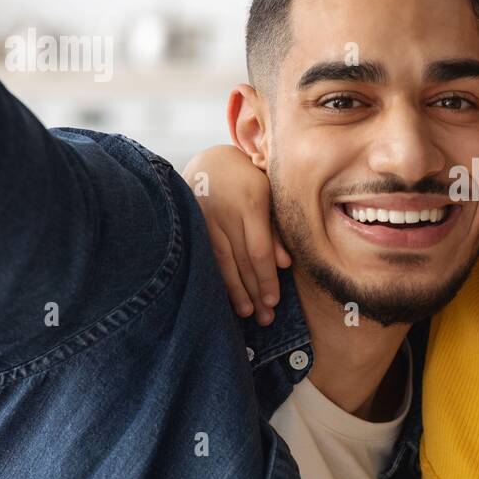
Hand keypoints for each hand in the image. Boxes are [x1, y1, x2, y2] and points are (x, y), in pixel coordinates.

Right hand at [181, 144, 290, 325]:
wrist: (211, 161)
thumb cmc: (250, 179)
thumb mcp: (270, 195)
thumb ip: (277, 229)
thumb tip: (285, 264)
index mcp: (251, 203)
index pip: (259, 251)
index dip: (266, 278)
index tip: (274, 301)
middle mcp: (226, 213)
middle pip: (242, 262)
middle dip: (254, 292)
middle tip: (265, 318)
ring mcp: (206, 220)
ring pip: (221, 263)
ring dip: (235, 291)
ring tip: (247, 313)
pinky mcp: (193, 226)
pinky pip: (207, 257)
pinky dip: (217, 278)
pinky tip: (224, 297)